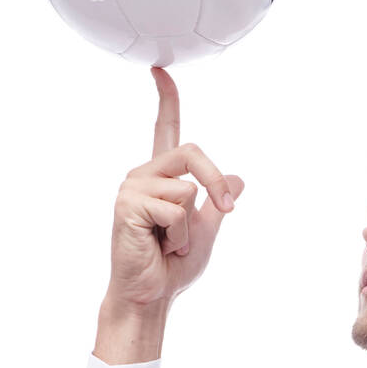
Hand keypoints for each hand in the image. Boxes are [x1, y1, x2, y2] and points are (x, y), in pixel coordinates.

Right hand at [102, 66, 244, 316]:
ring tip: (168, 243)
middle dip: (216, 184)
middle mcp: (144, 175)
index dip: (167, 100)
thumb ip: (218, 201)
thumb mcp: (207, 230)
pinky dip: (178, 235)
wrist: (151, 296)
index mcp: (162, 177)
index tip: (160, 71)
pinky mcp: (128, 204)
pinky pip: (175, 209)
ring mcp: (133, 187)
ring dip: (190, 226)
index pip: (166, 130)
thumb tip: (238, 177)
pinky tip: (159, 246)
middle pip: (193, 153)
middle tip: (226, 211)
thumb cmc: (173, 267)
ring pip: (188, 188)